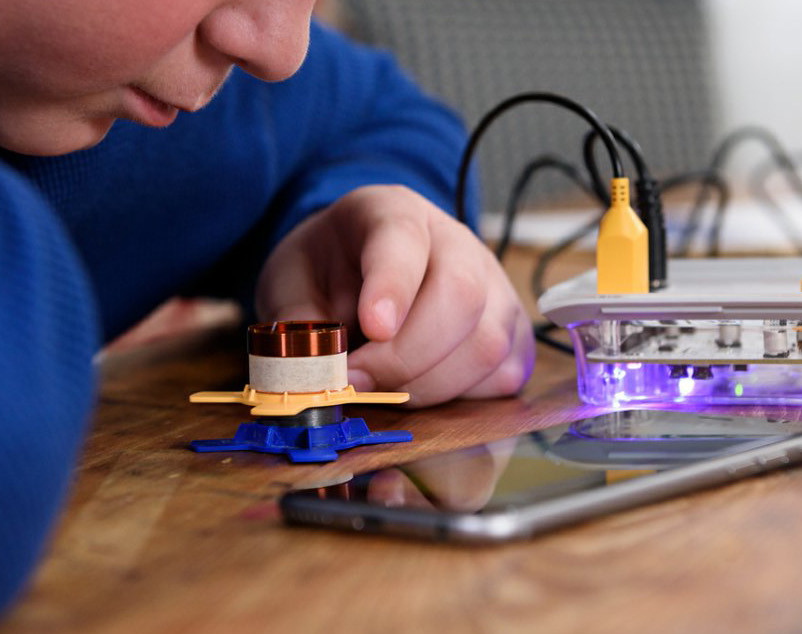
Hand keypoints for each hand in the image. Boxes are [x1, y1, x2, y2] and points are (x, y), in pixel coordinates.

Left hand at [256, 185, 534, 406]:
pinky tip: (420, 389)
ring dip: (430, 385)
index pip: (404, 240)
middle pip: (461, 295)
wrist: (356, 268)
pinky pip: (503, 375)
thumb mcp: (289, 281)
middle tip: (358, 380)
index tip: (372, 327)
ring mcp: (493, 286)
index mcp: (393, 213)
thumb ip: (297, 319)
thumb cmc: (326, 273)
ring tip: (383, 388)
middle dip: (407, 355)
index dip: (393, 287)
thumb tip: (313, 370)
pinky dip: (461, 398)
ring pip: (487, 343)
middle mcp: (455, 242)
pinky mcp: (512, 332)